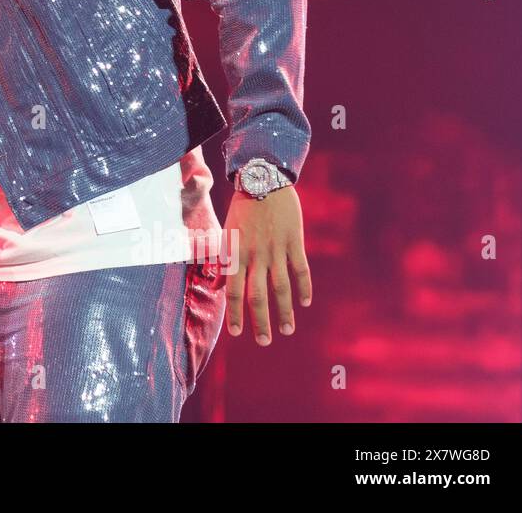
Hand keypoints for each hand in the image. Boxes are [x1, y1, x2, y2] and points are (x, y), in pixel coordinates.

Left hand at [222, 184, 311, 345]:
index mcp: (236, 252)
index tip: (237, 333)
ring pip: (281, 286)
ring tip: (287, 330)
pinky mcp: (293, 241)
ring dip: (284, 310)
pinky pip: (300, 269)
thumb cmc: (242, 209)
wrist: (263, 179)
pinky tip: (304, 302)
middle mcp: (255, 254)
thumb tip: (216, 286)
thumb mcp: (227, 233)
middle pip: (258, 294)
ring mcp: (276, 248)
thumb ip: (224, 260)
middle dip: (261, 320)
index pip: (234, 289)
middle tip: (264, 342)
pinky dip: (303, 287)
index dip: (235, 312)